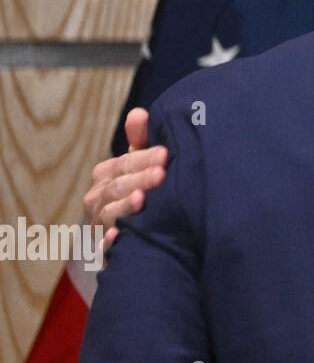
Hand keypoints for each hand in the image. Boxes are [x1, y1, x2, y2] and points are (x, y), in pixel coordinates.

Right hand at [83, 108, 167, 249]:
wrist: (144, 231)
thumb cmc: (144, 187)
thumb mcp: (144, 163)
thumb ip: (141, 140)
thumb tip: (138, 113)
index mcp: (106, 176)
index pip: (123, 164)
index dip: (142, 158)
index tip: (165, 154)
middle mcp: (99, 199)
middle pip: (117, 187)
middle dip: (139, 179)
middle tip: (162, 173)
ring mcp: (101, 224)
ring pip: (110, 213)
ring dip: (125, 206)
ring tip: (143, 199)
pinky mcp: (107, 249)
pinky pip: (103, 247)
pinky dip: (108, 242)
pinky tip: (117, 237)